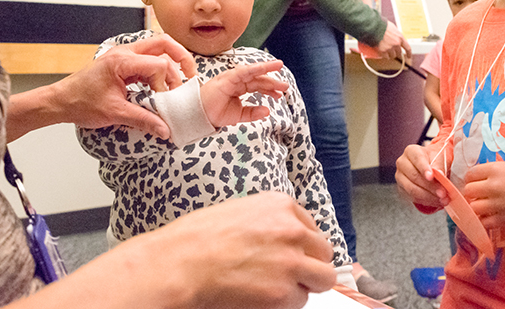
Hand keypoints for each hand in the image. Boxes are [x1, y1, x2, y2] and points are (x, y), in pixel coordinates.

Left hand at [7, 34, 197, 141]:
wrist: (60, 101)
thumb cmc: (80, 103)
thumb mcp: (114, 113)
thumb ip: (143, 120)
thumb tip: (165, 130)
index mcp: (122, 61)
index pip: (159, 63)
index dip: (166, 83)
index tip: (164, 100)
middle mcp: (125, 52)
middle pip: (163, 43)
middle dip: (181, 58)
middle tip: (190, 76)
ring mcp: (124, 55)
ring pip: (157, 49)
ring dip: (171, 63)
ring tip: (177, 83)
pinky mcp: (123, 63)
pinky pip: (148, 60)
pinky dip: (159, 71)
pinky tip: (160, 87)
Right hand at [21, 192, 336, 308]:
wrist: (181, 262)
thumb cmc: (198, 237)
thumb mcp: (240, 212)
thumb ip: (270, 221)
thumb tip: (285, 239)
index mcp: (281, 205)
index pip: (312, 227)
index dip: (304, 244)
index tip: (296, 253)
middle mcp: (293, 230)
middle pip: (324, 253)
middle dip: (310, 265)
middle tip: (290, 274)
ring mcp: (292, 261)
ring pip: (321, 279)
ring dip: (304, 284)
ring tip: (276, 287)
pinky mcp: (284, 292)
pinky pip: (300, 301)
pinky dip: (285, 302)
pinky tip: (261, 296)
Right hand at [200, 60, 289, 127]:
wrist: (199, 116)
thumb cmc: (215, 113)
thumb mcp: (239, 115)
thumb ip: (252, 113)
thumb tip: (268, 111)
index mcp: (238, 88)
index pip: (257, 85)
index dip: (269, 89)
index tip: (280, 94)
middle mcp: (236, 80)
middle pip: (258, 79)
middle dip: (271, 82)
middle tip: (285, 86)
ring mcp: (231, 78)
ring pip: (253, 72)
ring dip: (266, 69)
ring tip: (279, 66)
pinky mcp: (227, 78)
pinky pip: (243, 71)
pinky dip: (255, 68)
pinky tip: (265, 67)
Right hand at [373, 20, 411, 60]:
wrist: (375, 27)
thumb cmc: (383, 26)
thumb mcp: (394, 28)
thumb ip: (397, 35)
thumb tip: (398, 38)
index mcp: (400, 37)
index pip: (407, 48)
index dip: (409, 53)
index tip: (409, 57)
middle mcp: (396, 44)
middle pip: (399, 53)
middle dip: (397, 53)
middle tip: (394, 52)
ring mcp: (390, 48)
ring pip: (392, 56)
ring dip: (390, 54)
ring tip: (387, 50)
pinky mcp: (383, 50)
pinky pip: (386, 56)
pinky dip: (385, 55)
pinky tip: (383, 51)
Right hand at [395, 144, 449, 209]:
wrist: (430, 166)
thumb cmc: (435, 159)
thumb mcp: (440, 157)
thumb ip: (439, 165)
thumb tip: (440, 174)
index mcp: (411, 151)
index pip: (417, 159)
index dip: (424, 168)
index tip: (431, 177)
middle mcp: (402, 163)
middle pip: (414, 176)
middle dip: (430, 187)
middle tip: (443, 193)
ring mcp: (400, 177)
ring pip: (412, 189)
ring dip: (429, 196)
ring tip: (442, 199)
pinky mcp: (401, 189)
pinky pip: (412, 198)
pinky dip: (426, 201)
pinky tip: (436, 201)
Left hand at [464, 162, 504, 229]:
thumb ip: (497, 169)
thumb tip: (484, 173)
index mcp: (494, 170)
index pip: (471, 173)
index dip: (471, 178)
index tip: (475, 180)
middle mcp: (492, 187)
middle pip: (469, 190)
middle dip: (472, 192)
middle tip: (478, 194)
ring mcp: (496, 204)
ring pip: (474, 207)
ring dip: (477, 207)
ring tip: (484, 206)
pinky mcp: (503, 219)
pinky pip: (485, 222)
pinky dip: (485, 220)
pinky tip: (490, 217)